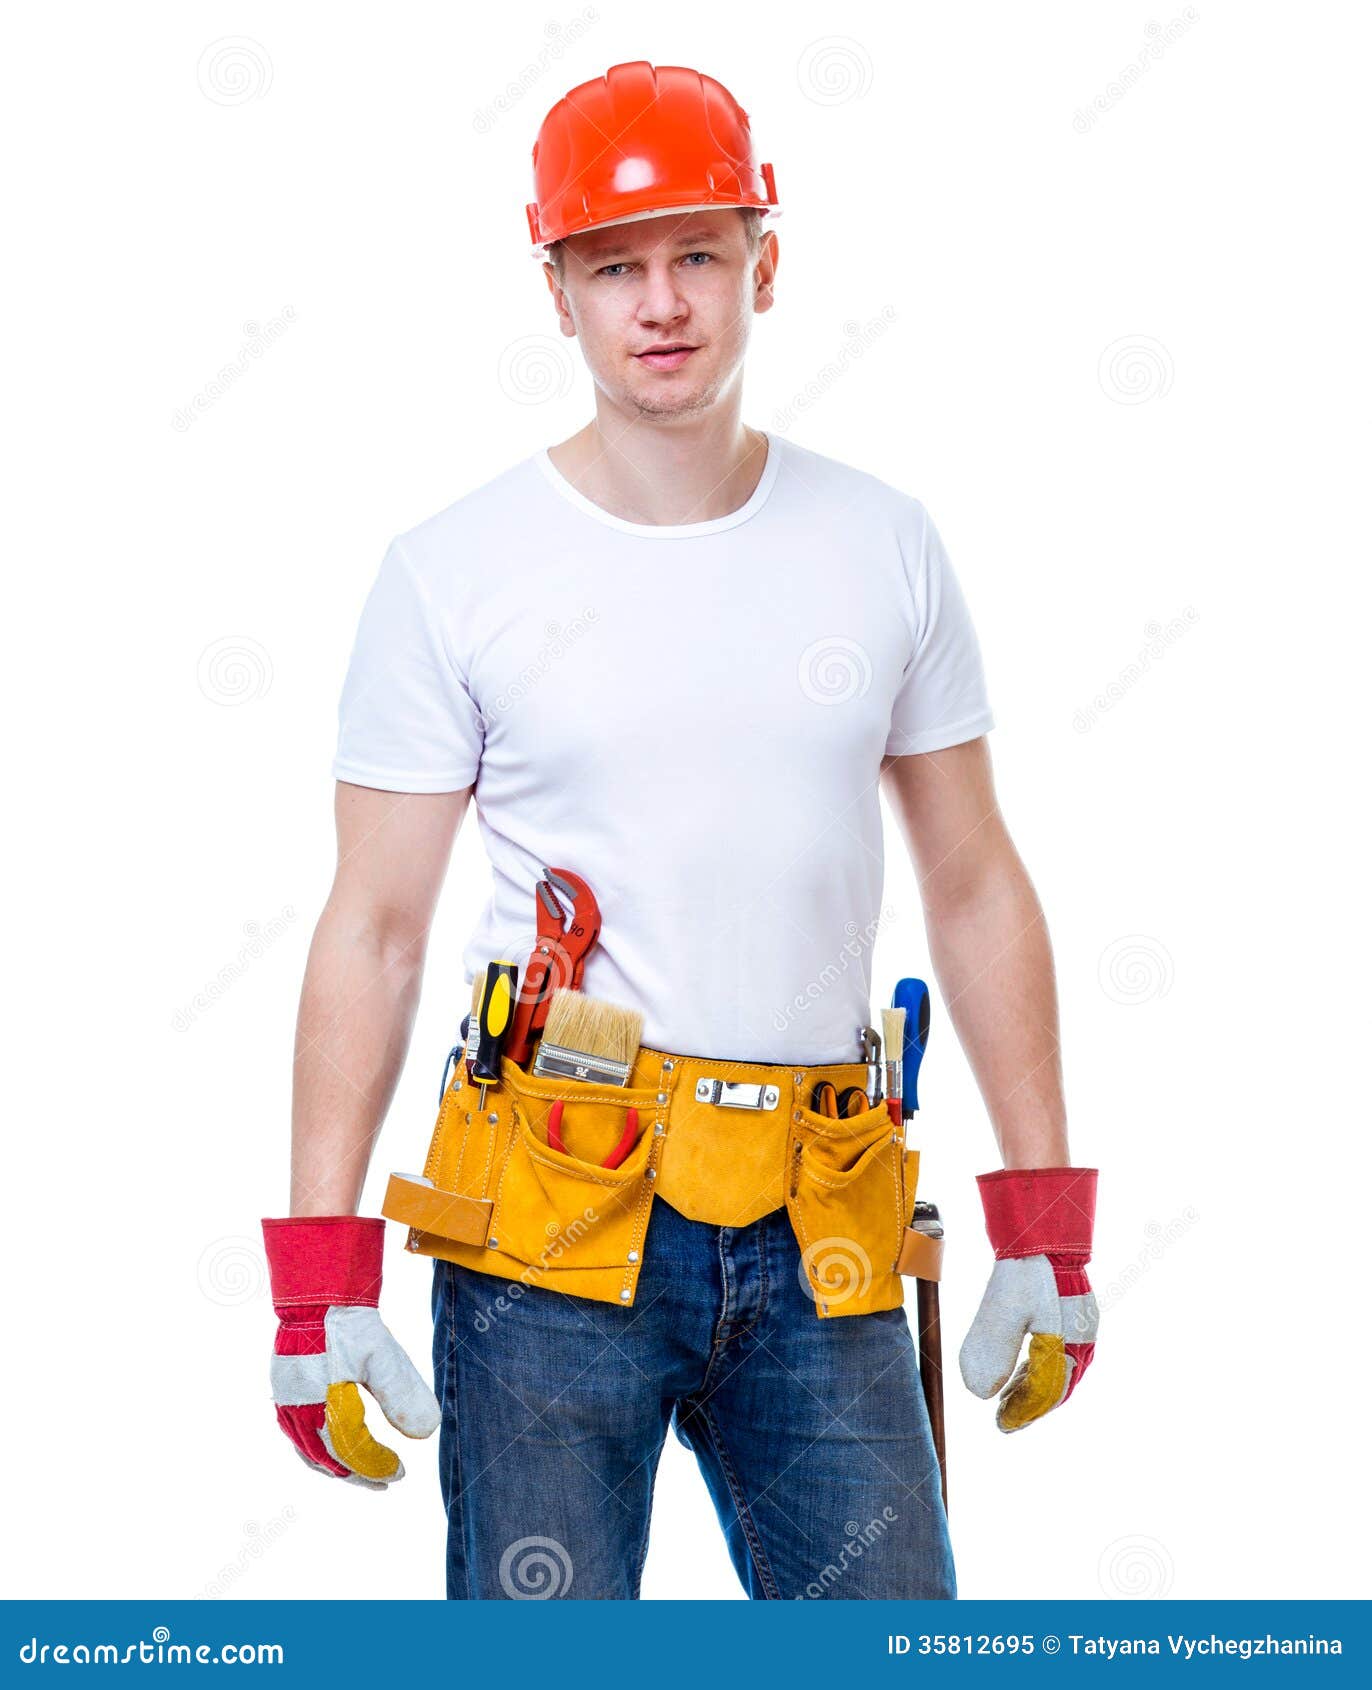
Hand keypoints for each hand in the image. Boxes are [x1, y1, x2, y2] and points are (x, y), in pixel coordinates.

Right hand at [261, 1215, 439, 1486]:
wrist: (319, 1295)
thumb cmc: (352, 1326)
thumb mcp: (385, 1359)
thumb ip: (403, 1396)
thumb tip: (427, 1433)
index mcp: (320, 1405)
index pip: (351, 1452)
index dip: (376, 1466)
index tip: (401, 1473)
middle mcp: (298, 1410)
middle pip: (327, 1459)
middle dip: (358, 1474)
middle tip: (386, 1480)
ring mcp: (287, 1402)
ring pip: (308, 1450)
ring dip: (336, 1465)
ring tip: (363, 1471)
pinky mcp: (285, 1392)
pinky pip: (298, 1434)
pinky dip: (317, 1449)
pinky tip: (335, 1448)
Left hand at [958, 1167, 1098, 1432]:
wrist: (1041, 1229)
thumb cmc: (1024, 1270)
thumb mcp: (1002, 1313)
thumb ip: (993, 1353)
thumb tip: (980, 1394)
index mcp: (1071, 1343)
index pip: (1048, 1392)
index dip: (1024, 1412)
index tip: (1001, 1425)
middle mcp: (1082, 1338)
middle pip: (1057, 1384)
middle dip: (1030, 1405)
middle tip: (1004, 1420)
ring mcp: (1079, 1325)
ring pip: (1058, 1369)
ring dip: (1033, 1387)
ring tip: (1008, 1400)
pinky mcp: (1069, 1312)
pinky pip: (1057, 1350)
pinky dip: (1037, 1366)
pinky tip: (1019, 1372)